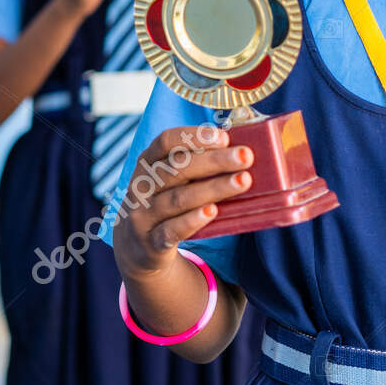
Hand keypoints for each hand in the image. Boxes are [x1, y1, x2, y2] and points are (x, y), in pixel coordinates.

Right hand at [112, 126, 253, 281]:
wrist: (139, 247)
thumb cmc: (167, 202)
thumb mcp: (172, 180)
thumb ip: (197, 165)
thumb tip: (239, 151)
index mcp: (147, 163)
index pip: (165, 142)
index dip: (194, 137)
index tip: (225, 138)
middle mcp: (141, 187)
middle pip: (177, 168)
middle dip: (215, 160)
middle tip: (246, 156)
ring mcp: (143, 216)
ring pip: (178, 199)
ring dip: (213, 188)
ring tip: (243, 181)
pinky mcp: (150, 243)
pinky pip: (172, 230)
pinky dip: (192, 220)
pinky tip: (213, 211)